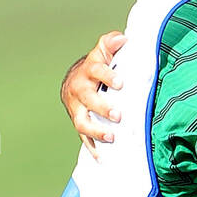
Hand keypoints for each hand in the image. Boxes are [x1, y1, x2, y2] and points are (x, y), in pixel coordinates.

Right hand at [60, 31, 126, 159]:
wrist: (74, 82)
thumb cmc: (96, 67)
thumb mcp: (102, 53)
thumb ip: (110, 44)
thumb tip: (122, 38)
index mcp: (89, 71)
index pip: (97, 70)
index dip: (108, 76)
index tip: (120, 83)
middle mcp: (80, 90)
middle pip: (88, 99)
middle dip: (102, 108)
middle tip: (118, 116)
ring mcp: (77, 109)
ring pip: (82, 122)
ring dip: (96, 131)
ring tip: (111, 138)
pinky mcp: (79, 122)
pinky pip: (83, 137)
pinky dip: (92, 148)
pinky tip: (103, 158)